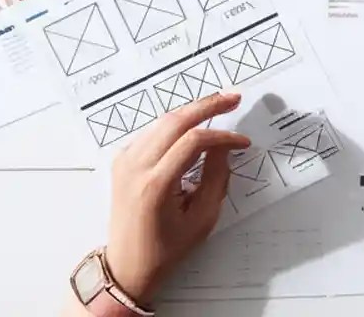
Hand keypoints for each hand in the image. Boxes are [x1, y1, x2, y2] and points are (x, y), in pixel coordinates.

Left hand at [104, 92, 250, 305]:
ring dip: (191, 112)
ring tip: (217, 106)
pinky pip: (152, 132)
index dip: (223, 136)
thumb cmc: (166, 249)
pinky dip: (174, 124)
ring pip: (162, 121)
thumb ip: (216, 178)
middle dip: (207, 105)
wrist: (127, 265)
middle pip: (174, 120)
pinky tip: (192, 125)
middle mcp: (135, 167)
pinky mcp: (122, 160)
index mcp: (155, 185)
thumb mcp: (202, 219)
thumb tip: (225, 146)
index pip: (193, 142)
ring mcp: (125, 161)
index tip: (242, 142)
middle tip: (233, 98)